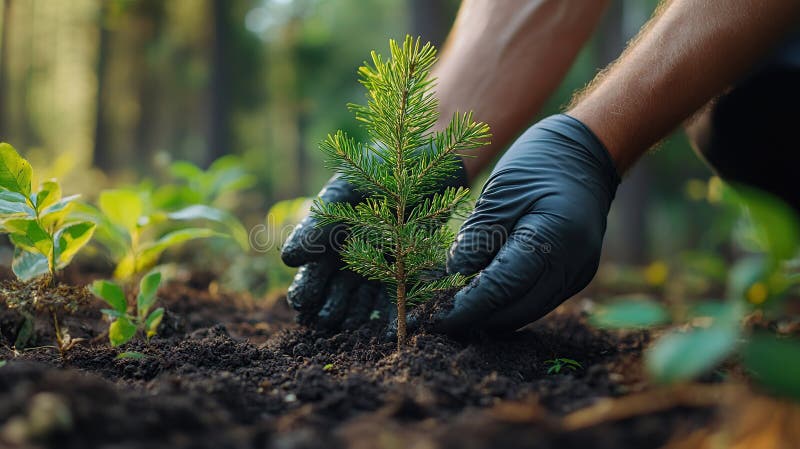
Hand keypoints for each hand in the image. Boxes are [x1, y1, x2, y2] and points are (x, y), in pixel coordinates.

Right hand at [281, 161, 468, 329]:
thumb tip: (288, 259)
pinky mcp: (408, 271)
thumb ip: (318, 224)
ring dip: (354, 316)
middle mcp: (350, 259)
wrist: (424, 161)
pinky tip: (386, 331)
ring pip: (361, 301)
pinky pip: (398, 298)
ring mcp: (379, 266)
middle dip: (328, 309)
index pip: (311, 275)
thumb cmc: (376, 169)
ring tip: (347, 326)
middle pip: (334, 293)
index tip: (302, 303)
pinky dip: (392, 315)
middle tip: (324, 322)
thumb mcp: (343, 191)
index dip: (305, 291)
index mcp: (328, 242)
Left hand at [437, 114, 619, 333]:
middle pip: (515, 311)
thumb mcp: (499, 193)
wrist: (585, 154)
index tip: (434, 319)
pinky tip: (482, 296)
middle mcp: (572, 264)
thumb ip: (476, 239)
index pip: (502, 288)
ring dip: (490, 315)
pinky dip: (507, 303)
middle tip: (437, 317)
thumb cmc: (538, 165)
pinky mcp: (574, 277)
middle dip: (475, 318)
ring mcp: (577, 274)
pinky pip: (535, 301)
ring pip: (525, 312)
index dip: (466, 308)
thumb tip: (451, 281)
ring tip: (454, 309)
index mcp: (554, 237)